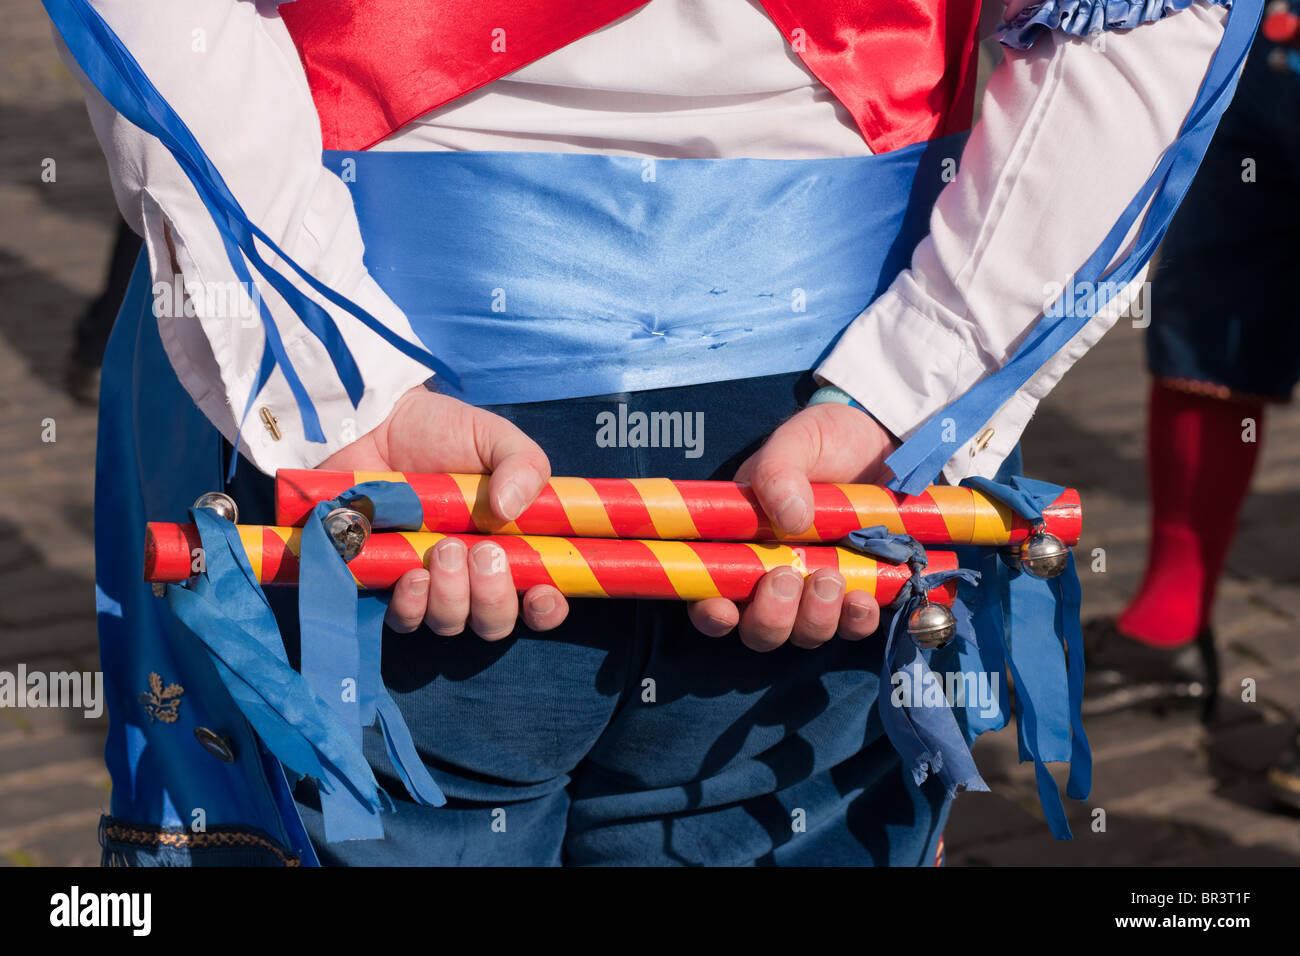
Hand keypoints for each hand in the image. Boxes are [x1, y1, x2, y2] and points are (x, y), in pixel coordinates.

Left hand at [320, 386, 567, 638]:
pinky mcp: (386, 584)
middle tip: (483, 552)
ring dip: (453, 596)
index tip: (540, 592)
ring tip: (444, 548)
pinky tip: (412, 574)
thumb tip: (511, 511)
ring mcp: (429, 584)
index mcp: (510, 546)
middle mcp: (472, 576)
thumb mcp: (494, 437)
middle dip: (494, 598)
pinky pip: (404, 620)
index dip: (546, 610)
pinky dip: (412, 605)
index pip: (540, 600)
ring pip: (450, 623)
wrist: (373, 424)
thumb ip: (524, 465)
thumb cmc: (441, 431)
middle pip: (495, 623)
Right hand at [688, 402, 900, 651]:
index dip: (711, 613)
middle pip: (759, 629)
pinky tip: (864, 598)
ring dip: (814, 619)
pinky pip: (855, 627)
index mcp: (744, 541)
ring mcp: (819, 590)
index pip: (712, 593)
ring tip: (830, 578)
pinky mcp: (862, 592)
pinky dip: (857, 621)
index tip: (722, 607)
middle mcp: (776, 575)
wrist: (889, 438)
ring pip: (805, 634)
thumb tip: (789, 518)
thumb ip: (778, 471)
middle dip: (770, 618)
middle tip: (786, 577)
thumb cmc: (830, 438)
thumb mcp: (798, 440)